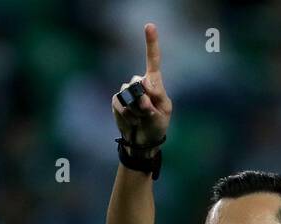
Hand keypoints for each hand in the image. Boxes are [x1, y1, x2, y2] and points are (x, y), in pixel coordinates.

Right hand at [111, 23, 171, 148]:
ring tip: (140, 118)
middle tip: (148, 114)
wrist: (142, 141)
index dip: (151, 43)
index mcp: (155, 82)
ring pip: (128, 94)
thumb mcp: (163, 112)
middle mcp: (140, 83)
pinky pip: (119, 103)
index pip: (152, 60)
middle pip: (138, 83)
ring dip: (135, 110)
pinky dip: (126, 114)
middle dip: (143, 101)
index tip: (149, 26)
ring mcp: (127, 91)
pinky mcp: (117, 100)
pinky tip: (132, 120)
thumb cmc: (157, 125)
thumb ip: (156, 99)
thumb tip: (144, 90)